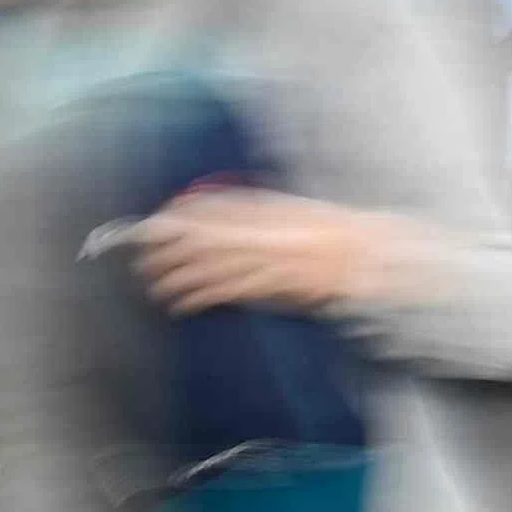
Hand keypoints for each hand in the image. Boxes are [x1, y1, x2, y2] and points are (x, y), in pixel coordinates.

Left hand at [120, 187, 401, 316]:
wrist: (368, 254)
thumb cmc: (333, 234)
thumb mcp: (293, 212)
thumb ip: (258, 212)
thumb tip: (217, 212)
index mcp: (265, 207)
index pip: (211, 208)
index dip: (179, 217)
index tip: (155, 225)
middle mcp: (260, 229)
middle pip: (201, 238)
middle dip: (168, 249)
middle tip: (143, 260)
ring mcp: (264, 257)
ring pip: (207, 266)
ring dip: (177, 277)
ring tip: (156, 287)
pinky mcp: (270, 284)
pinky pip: (226, 291)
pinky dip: (199, 297)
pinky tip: (182, 305)